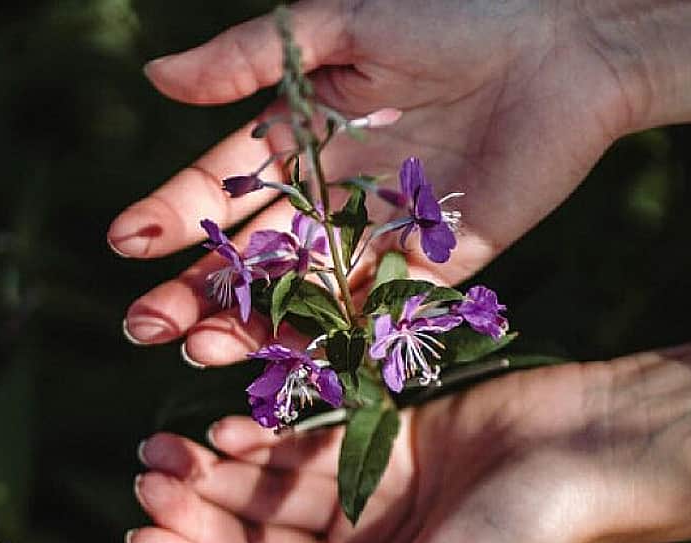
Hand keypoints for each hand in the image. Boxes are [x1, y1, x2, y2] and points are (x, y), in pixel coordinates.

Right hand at [109, 0, 652, 364]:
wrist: (564, 47)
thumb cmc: (454, 16)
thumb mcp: (342, 24)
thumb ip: (251, 57)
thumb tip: (155, 79)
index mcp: (302, 135)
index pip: (222, 184)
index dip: (173, 214)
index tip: (126, 244)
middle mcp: (333, 193)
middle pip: (253, 253)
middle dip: (198, 289)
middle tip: (147, 324)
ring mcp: (381, 233)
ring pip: (303, 292)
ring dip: (252, 324)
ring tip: (202, 348)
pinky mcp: (438, 262)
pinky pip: (377, 308)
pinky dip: (334, 337)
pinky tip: (290, 360)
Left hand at [126, 361, 686, 542]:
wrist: (594, 447)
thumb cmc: (524, 540)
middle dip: (196, 523)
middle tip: (145, 482)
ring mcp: (370, 500)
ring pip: (269, 496)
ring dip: (215, 476)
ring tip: (162, 448)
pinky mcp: (380, 439)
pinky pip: (303, 444)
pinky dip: (261, 439)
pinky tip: (225, 428)